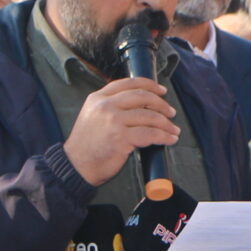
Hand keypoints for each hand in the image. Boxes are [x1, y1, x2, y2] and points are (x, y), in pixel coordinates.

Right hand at [63, 78, 179, 187]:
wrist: (76, 166)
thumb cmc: (86, 145)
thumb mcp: (92, 116)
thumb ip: (110, 107)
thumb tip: (140, 106)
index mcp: (98, 98)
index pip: (128, 84)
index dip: (149, 85)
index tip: (161, 91)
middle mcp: (106, 106)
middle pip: (142, 97)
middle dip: (161, 104)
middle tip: (170, 112)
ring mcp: (114, 121)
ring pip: (149, 116)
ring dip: (166, 124)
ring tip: (174, 130)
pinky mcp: (122, 138)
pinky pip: (150, 134)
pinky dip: (164, 137)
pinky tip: (169, 139)